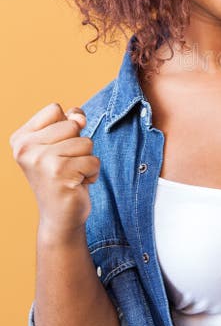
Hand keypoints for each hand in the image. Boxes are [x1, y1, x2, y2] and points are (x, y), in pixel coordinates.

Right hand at [10, 103, 99, 241]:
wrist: (60, 216)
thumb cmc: (63, 175)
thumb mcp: (63, 142)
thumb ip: (70, 120)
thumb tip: (78, 117)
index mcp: (21, 138)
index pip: (55, 109)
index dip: (66, 125)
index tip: (57, 148)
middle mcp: (25, 149)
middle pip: (72, 125)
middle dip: (78, 144)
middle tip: (66, 165)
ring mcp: (41, 161)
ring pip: (86, 142)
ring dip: (86, 160)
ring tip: (71, 175)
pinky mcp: (59, 174)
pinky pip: (93, 160)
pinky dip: (92, 173)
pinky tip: (77, 185)